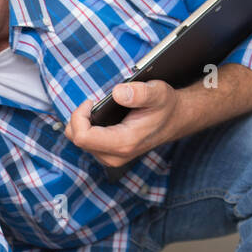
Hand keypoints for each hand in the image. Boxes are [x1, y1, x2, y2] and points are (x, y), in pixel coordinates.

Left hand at [65, 81, 182, 167]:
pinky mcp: (108, 155)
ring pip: (79, 141)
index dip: (79, 116)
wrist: (174, 120)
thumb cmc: (165, 106)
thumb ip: (140, 92)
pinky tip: (100, 118)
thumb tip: (118, 92)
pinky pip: (86, 142)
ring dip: (83, 123)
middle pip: (77, 139)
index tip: (91, 101)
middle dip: (80, 118)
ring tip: (98, 109)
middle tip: (94, 103)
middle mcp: (114, 156)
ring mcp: (110, 158)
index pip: (82, 137)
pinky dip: (88, 127)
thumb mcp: (158, 92)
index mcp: (123, 143)